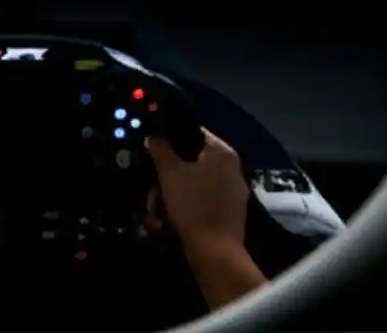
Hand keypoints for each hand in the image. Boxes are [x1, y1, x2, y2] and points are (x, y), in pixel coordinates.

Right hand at [146, 129, 266, 308]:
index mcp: (222, 152)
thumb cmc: (192, 206)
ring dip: (174, 192)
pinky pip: (204, 199)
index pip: (193, 133)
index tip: (153, 154)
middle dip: (168, 176)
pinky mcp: (232, 211)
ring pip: (196, 183)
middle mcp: (233, 167)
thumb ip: (160, 149)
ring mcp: (234, 190)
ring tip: (157, 210)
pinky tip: (172, 218)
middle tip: (152, 190)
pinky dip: (187, 204)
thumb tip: (154, 135)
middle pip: (193, 162)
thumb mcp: (170, 174)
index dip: (170, 141)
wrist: (215, 251)